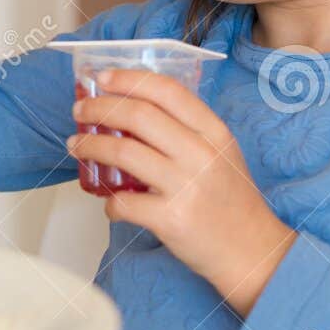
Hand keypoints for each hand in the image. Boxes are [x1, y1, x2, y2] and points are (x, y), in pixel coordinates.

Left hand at [68, 69, 296, 316]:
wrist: (252, 251)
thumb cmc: (230, 199)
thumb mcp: (220, 153)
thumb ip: (186, 129)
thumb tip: (132, 108)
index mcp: (214, 132)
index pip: (167, 91)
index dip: (128, 79)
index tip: (102, 78)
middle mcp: (201, 155)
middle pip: (138, 116)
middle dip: (99, 108)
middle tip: (80, 110)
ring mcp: (186, 187)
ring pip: (123, 153)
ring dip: (91, 146)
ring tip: (77, 145)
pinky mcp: (171, 219)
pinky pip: (124, 201)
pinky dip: (109, 201)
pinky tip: (110, 202)